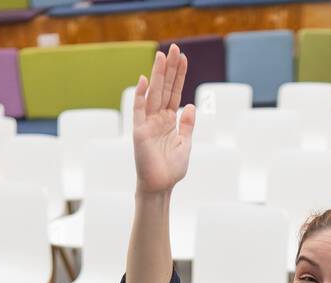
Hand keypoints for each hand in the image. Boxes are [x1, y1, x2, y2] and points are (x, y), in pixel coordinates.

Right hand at [132, 44, 194, 193]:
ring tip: (163, 56)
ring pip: (154, 94)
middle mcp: (158, 118)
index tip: (183, 58)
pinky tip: (145, 80)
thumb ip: (187, 125)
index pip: (175, 92)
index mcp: (169, 120)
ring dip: (158, 75)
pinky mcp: (139, 131)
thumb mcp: (185, 143)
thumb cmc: (172, 169)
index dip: (179, 75)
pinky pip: (139, 110)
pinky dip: (141, 95)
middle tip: (175, 48)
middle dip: (170, 69)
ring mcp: (147, 123)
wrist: (160, 186)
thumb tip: (191, 106)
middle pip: (165, 88)